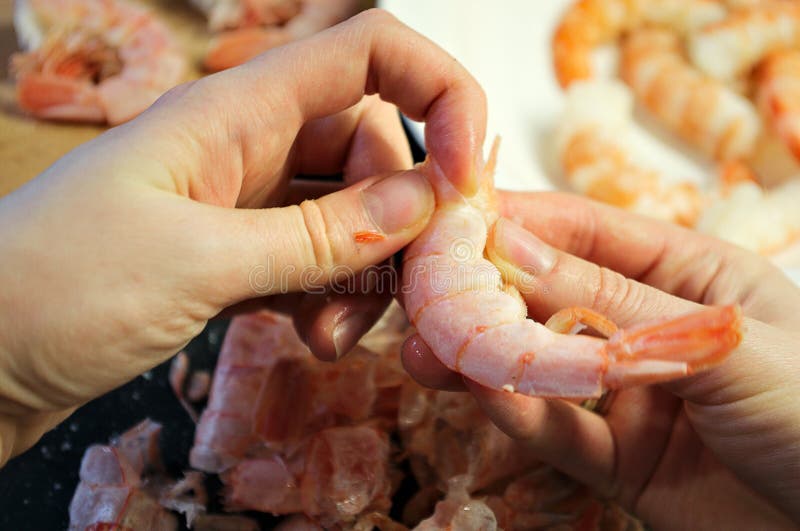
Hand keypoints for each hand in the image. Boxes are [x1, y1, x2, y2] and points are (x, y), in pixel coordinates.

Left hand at [0, 9, 486, 464]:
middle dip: (399, 220)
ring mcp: (246, 201)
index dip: (438, 94)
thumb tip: (424, 200)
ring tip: (331, 339)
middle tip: (398, 295)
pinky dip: (331, 297)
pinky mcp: (238, 254)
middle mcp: (251, 143)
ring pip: (350, 212)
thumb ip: (316, 234)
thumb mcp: (196, 261)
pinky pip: (316, 259)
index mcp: (236, 109)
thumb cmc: (55, 287)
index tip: (463, 176)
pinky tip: (312, 339)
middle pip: (373, 148)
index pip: (369, 52)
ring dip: (365, 274)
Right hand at [402, 191, 799, 527]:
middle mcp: (646, 327)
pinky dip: (516, 414)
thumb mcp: (726, 344)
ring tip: (426, 350)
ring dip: (483, 356)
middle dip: (485, 292)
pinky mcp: (618, 459)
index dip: (518, 221)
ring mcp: (628, 394)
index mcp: (686, 274)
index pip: (584, 231)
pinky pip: (557, 430)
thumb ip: (615, 304)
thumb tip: (516, 246)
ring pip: (540, 366)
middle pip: (548, 297)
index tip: (453, 218)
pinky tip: (479, 393)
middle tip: (420, 292)